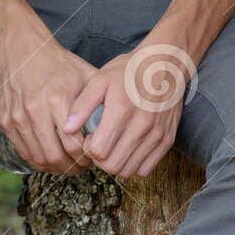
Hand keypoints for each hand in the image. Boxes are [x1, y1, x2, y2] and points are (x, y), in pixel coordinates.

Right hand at [0, 37, 97, 175]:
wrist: (23, 52)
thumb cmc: (60, 64)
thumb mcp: (86, 76)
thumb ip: (100, 100)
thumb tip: (118, 123)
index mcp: (58, 100)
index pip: (73, 144)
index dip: (85, 158)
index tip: (94, 158)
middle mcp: (36, 111)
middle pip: (55, 156)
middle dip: (72, 168)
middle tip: (82, 167)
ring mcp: (18, 118)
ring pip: (38, 158)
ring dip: (55, 168)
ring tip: (68, 166)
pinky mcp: (7, 122)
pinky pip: (23, 152)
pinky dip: (38, 161)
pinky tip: (51, 159)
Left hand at [61, 33, 195, 177]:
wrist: (166, 64)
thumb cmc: (130, 71)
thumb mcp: (101, 80)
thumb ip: (82, 105)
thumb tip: (67, 129)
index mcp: (121, 110)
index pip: (99, 151)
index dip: (89, 149)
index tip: (91, 137)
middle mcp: (141, 125)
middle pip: (113, 166)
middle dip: (100, 160)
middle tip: (101, 144)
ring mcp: (156, 134)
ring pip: (129, 171)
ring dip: (117, 163)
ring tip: (114, 146)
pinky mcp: (167, 139)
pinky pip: (146, 169)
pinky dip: (134, 165)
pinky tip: (129, 148)